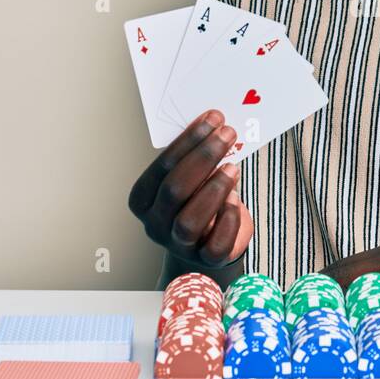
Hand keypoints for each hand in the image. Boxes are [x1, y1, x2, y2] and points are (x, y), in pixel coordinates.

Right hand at [128, 110, 253, 267]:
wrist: (209, 247)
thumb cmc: (199, 202)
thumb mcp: (191, 180)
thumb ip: (195, 160)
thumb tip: (216, 127)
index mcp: (143, 199)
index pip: (162, 167)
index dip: (188, 141)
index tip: (213, 118)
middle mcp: (155, 224)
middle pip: (174, 190)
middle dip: (204, 157)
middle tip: (227, 134)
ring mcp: (178, 245)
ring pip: (190, 220)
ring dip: (214, 188)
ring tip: (233, 166)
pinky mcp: (205, 260)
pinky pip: (216, 243)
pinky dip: (229, 219)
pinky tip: (236, 200)